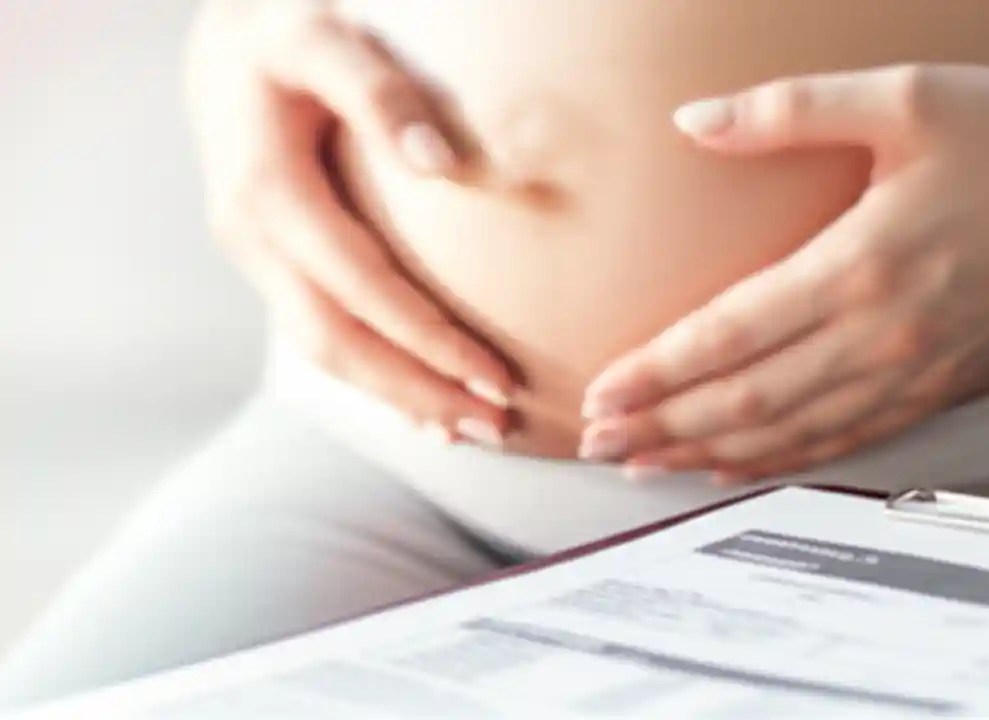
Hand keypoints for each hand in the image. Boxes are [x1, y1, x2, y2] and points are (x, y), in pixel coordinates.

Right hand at [186, 0, 511, 445]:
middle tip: (493, 425)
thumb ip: (379, 93)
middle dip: (416, 391)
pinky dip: (371, 372)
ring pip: (322, 349)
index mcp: (266, 191)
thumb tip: (442, 165)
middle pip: (336, 343)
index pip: (360, 289)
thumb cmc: (284, 30)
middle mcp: (250, 237)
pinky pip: (318, 331)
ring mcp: (253, 255)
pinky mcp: (268, 260)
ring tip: (466, 427)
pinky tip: (418, 398)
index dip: (427, 341)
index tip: (494, 377)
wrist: (223, 39)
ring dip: (395, 394)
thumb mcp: (323, 36)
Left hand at [579, 65, 988, 481]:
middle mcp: (883, 333)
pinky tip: (738, 463)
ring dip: (709, 451)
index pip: (730, 334)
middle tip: (597, 440)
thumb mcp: (900, 95)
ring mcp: (913, 370)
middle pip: (747, 399)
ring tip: (645, 461)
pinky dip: (784, 458)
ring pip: (791, 431)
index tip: (601, 393)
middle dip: (663, 424)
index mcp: (861, 263)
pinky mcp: (939, 385)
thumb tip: (691, 121)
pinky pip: (846, 438)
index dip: (657, 371)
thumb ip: (786, 108)